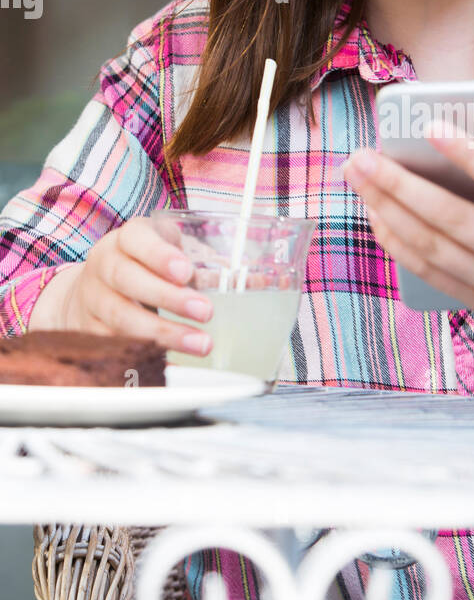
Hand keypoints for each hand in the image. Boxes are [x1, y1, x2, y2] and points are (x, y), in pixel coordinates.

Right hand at [29, 217, 212, 357]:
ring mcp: (92, 299)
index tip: (185, 270)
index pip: (136, 239)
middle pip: (127, 279)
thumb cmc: (143, 267)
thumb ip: (203, 263)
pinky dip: (145, 353)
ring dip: (163, 334)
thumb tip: (258, 282)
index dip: (159, 255)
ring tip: (201, 344)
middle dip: (168, 297)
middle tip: (205, 311)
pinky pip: (115, 344)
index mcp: (125, 240)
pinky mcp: (89, 330)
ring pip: (121, 318)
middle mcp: (103, 266)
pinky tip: (173, 360)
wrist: (94, 288)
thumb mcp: (166, 252)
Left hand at [342, 123, 473, 406]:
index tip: (430, 125)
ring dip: (389, 210)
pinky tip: (380, 220)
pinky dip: (401, 245)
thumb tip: (449, 168)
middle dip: (399, 184)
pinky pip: (434, 274)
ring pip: (433, 247)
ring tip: (360, 180)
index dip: (470, 154)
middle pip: (453, 218)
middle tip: (362, 156)